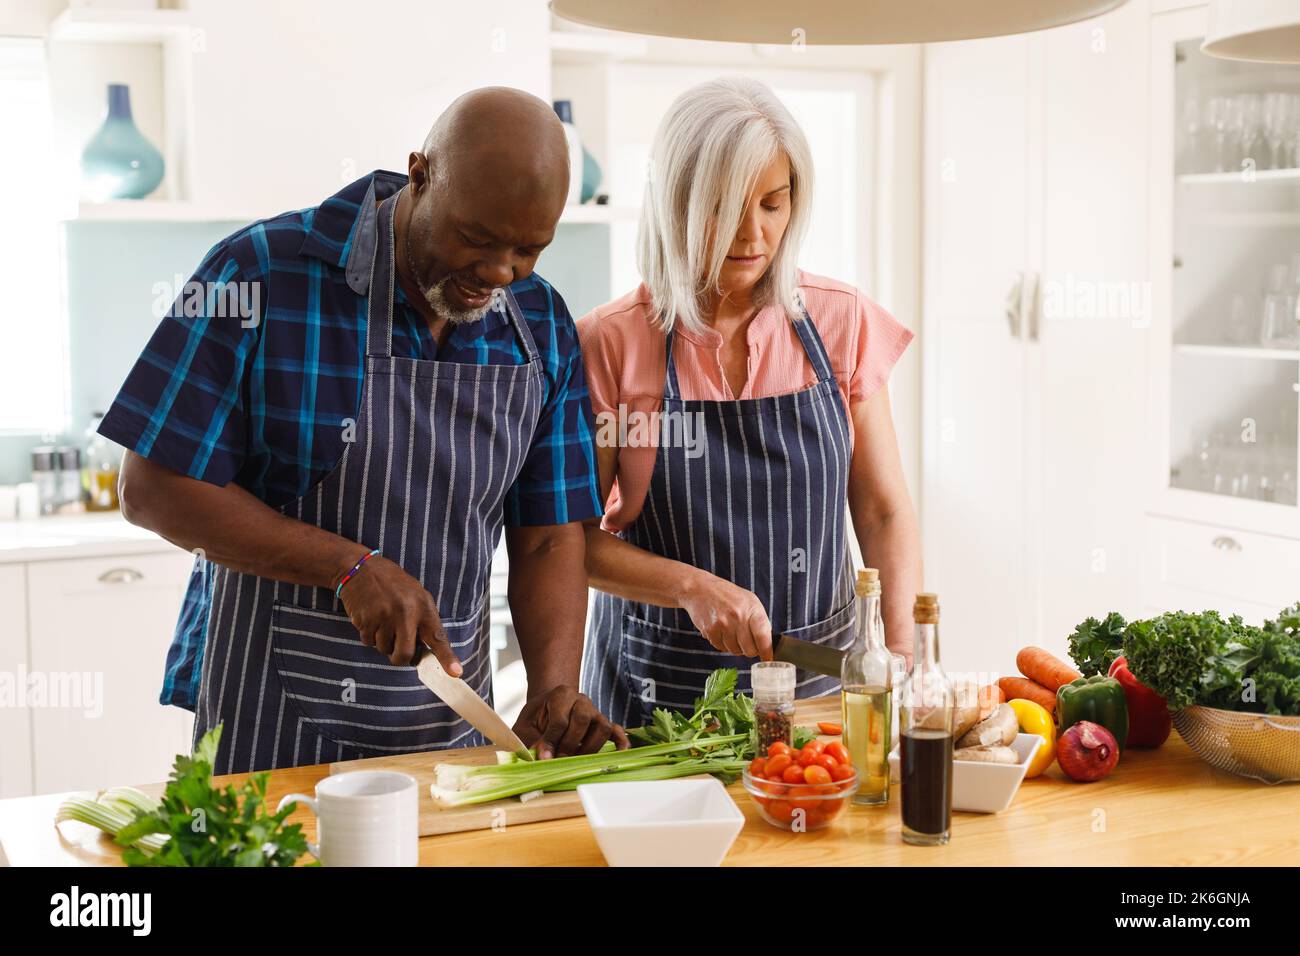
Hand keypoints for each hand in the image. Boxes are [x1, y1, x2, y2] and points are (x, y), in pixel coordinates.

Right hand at [337, 553, 459, 670]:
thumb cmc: (392, 583)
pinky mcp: (366, 620)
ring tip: (382, 620)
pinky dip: (369, 635)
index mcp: (423, 606)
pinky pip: (368, 642)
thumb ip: (423, 620)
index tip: (456, 673)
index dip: (447, 658)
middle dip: (400, 658)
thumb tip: (426, 649)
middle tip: (397, 650)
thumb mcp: (416, 595)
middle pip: (404, 654)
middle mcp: (405, 613)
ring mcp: (384, 617)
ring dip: (382, 642)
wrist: (361, 568)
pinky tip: (370, 617)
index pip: (437, 637)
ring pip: (384, 649)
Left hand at [513, 686, 629, 758]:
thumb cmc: (536, 719)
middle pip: (583, 720)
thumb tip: (541, 757)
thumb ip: (531, 740)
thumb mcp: (525, 726)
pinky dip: (620, 741)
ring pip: (602, 727)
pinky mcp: (603, 724)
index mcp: (561, 694)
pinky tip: (620, 752)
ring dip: (590, 747)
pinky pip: (616, 731)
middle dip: (570, 744)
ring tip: (576, 760)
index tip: (544, 757)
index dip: (551, 741)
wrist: (548, 708)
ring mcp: (595, 712)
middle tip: (559, 760)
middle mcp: (582, 700)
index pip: (560, 719)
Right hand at [679, 569, 773, 658]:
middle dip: (750, 650)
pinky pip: (721, 648)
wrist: (700, 588)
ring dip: (736, 647)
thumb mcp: (750, 601)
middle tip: (747, 642)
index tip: (768, 659)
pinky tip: (721, 631)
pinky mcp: (710, 631)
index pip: (763, 637)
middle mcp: (738, 617)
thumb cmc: (728, 595)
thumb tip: (766, 644)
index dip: (767, 652)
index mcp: (752, 609)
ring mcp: (723, 624)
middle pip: (750, 650)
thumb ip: (759, 621)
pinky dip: (723, 644)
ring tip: (732, 632)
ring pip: (735, 651)